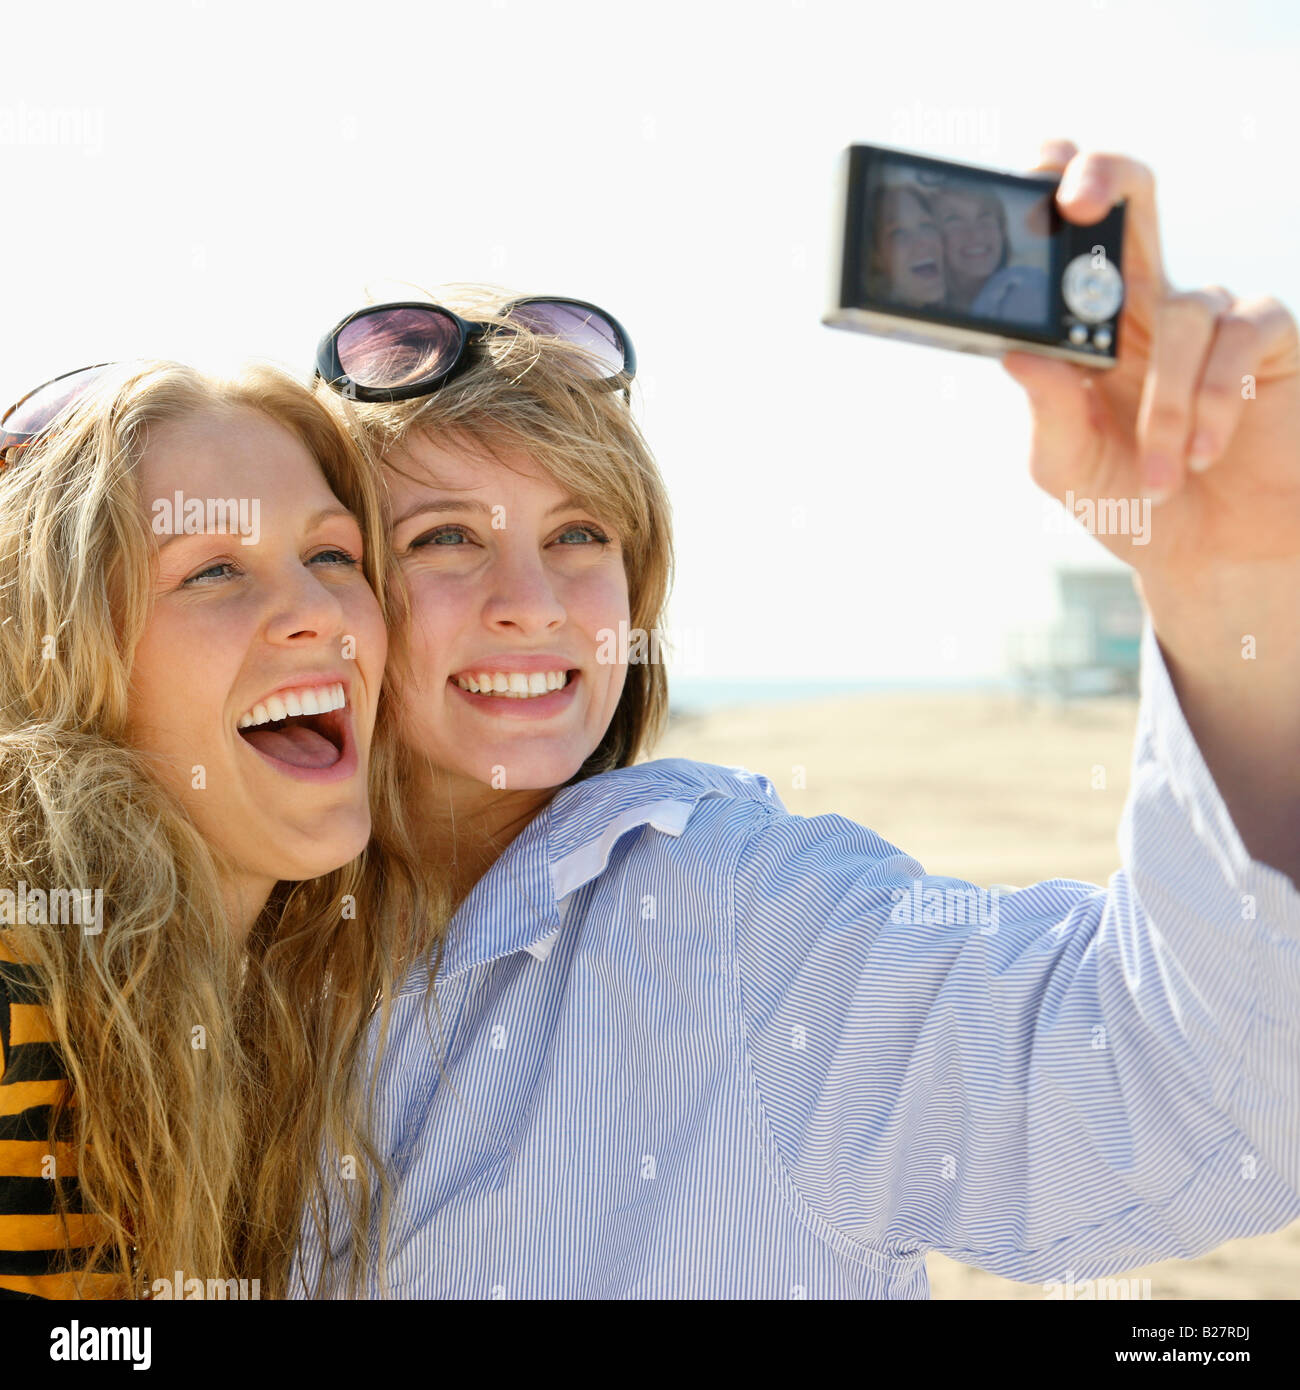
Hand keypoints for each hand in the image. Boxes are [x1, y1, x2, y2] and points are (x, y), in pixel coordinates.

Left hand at [1000, 138, 1299, 594]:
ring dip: (1163, 405)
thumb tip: (1017, 353)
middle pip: (1133, 201)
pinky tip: (1201, 452)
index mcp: (1092, 327)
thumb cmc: (1133, 502)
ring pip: (1182, 313)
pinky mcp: (1268, 338)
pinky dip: (1213, 401)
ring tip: (1160, 476)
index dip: (1052, 193)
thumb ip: (1047, 412)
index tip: (1027, 185)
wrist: (1212, 554)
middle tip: (1075, 200)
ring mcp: (1213, 317)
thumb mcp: (1069, 466)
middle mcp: (1151, 305)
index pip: (1071, 239)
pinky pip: (1238, 338)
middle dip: (1104, 180)